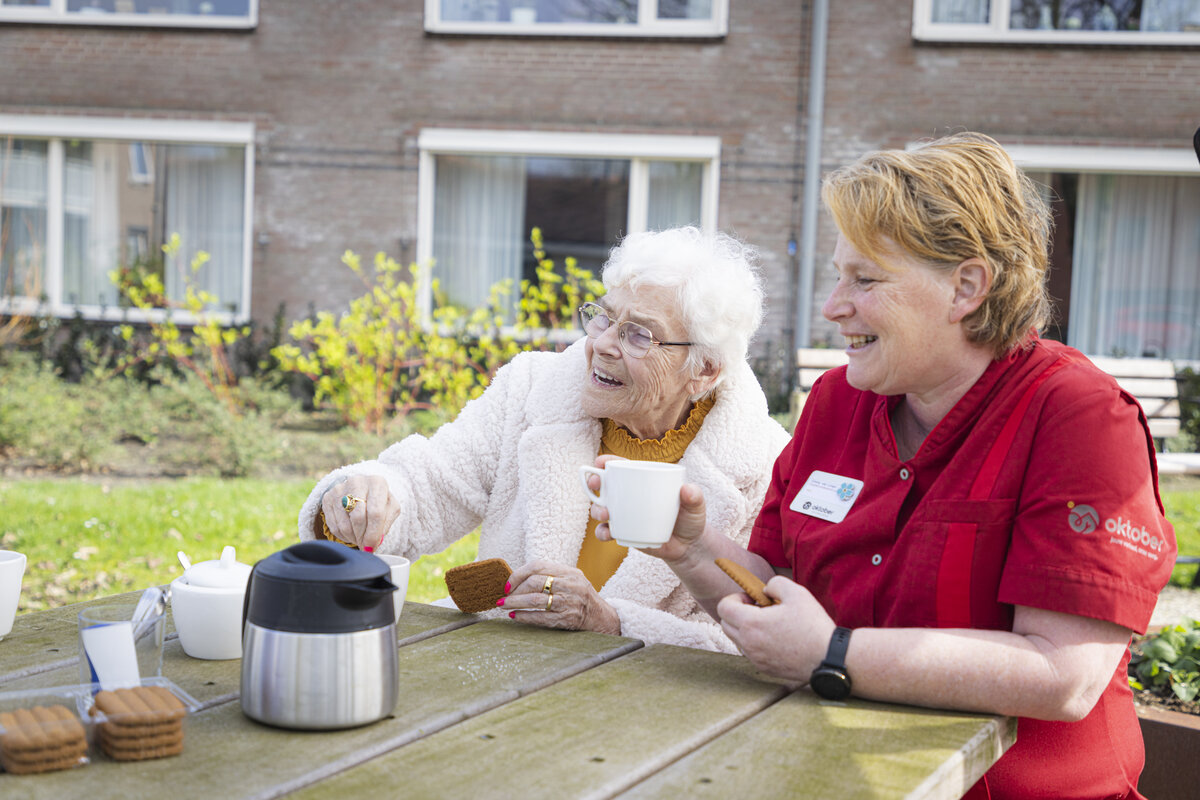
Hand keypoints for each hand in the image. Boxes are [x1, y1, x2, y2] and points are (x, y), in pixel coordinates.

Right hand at [321, 476, 401, 551]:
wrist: (362, 489)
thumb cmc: (379, 501)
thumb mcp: (390, 509)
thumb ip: (386, 524)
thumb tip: (375, 542)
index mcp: (377, 483)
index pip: (376, 513)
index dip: (373, 533)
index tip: (372, 547)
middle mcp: (357, 482)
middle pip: (358, 518)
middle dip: (362, 537)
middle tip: (365, 546)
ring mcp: (339, 489)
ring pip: (344, 524)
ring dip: (353, 538)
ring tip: (359, 539)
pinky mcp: (327, 497)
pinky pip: (333, 525)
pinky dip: (342, 536)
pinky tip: (350, 534)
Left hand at [501, 560, 620, 635]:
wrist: (602, 618)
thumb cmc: (581, 597)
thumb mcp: (572, 580)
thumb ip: (551, 575)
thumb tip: (518, 578)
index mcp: (569, 572)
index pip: (538, 566)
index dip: (519, 574)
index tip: (508, 583)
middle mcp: (570, 585)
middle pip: (535, 583)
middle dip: (515, 590)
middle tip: (503, 597)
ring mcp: (569, 603)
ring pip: (535, 600)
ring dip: (515, 603)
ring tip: (503, 606)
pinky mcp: (567, 619)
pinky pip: (540, 617)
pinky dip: (524, 616)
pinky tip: (515, 616)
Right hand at [589, 456, 709, 566]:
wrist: (688, 546)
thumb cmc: (690, 519)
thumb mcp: (696, 506)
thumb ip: (695, 497)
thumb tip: (687, 489)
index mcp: (643, 481)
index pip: (623, 468)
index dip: (608, 462)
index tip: (600, 462)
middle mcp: (629, 495)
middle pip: (605, 485)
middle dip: (594, 481)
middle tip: (596, 484)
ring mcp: (623, 514)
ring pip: (601, 508)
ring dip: (597, 509)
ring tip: (605, 514)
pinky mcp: (623, 532)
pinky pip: (606, 531)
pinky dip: (603, 532)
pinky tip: (608, 533)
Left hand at [716, 577, 836, 682]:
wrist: (828, 658)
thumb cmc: (812, 625)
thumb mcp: (796, 592)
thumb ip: (774, 584)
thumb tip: (764, 591)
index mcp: (751, 624)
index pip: (723, 608)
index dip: (735, 598)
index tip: (753, 599)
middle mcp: (748, 644)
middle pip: (726, 624)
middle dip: (738, 613)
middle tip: (760, 609)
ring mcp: (755, 659)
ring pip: (737, 639)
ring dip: (746, 629)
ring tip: (771, 624)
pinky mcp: (764, 669)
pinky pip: (750, 652)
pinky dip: (756, 643)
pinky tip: (777, 638)